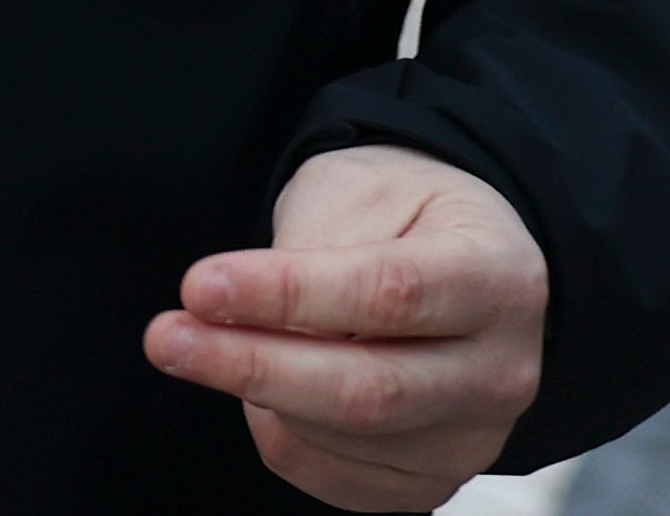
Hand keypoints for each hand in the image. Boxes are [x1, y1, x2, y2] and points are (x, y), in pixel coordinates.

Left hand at [144, 146, 548, 507]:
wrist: (458, 261)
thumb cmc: (406, 216)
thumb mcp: (361, 188)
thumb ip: (312, 247)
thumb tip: (247, 312)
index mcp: (498, 277)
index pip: (389, 295)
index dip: (288, 295)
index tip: (202, 285)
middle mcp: (501, 370)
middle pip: (368, 390)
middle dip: (252, 364)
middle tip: (168, 337)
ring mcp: (472, 438)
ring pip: (341, 438)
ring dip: (254, 392)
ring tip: (209, 341)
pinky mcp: (432, 482)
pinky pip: (333, 476)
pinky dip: (278, 430)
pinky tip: (262, 383)